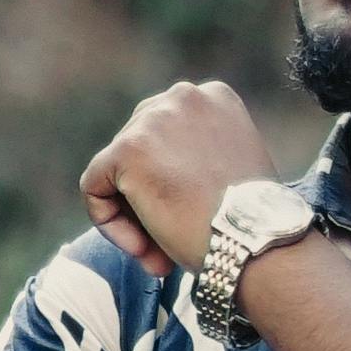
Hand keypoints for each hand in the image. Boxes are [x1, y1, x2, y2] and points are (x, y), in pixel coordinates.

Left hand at [82, 77, 278, 280]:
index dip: (168, 180)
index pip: (164, 134)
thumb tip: (159, 177)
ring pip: (115, 171)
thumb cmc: (253, 221)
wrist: (256, 239)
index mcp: (214, 97)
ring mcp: (153, 120)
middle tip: (168, 245)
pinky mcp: (127, 149)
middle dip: (146, 198)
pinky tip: (142, 249)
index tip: (186, 218)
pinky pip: (94, 187)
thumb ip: (198, 157)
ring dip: (132, 217)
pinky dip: (109, 223)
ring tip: (159, 255)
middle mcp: (182, 96)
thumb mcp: (234, 169)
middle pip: (137, 148)